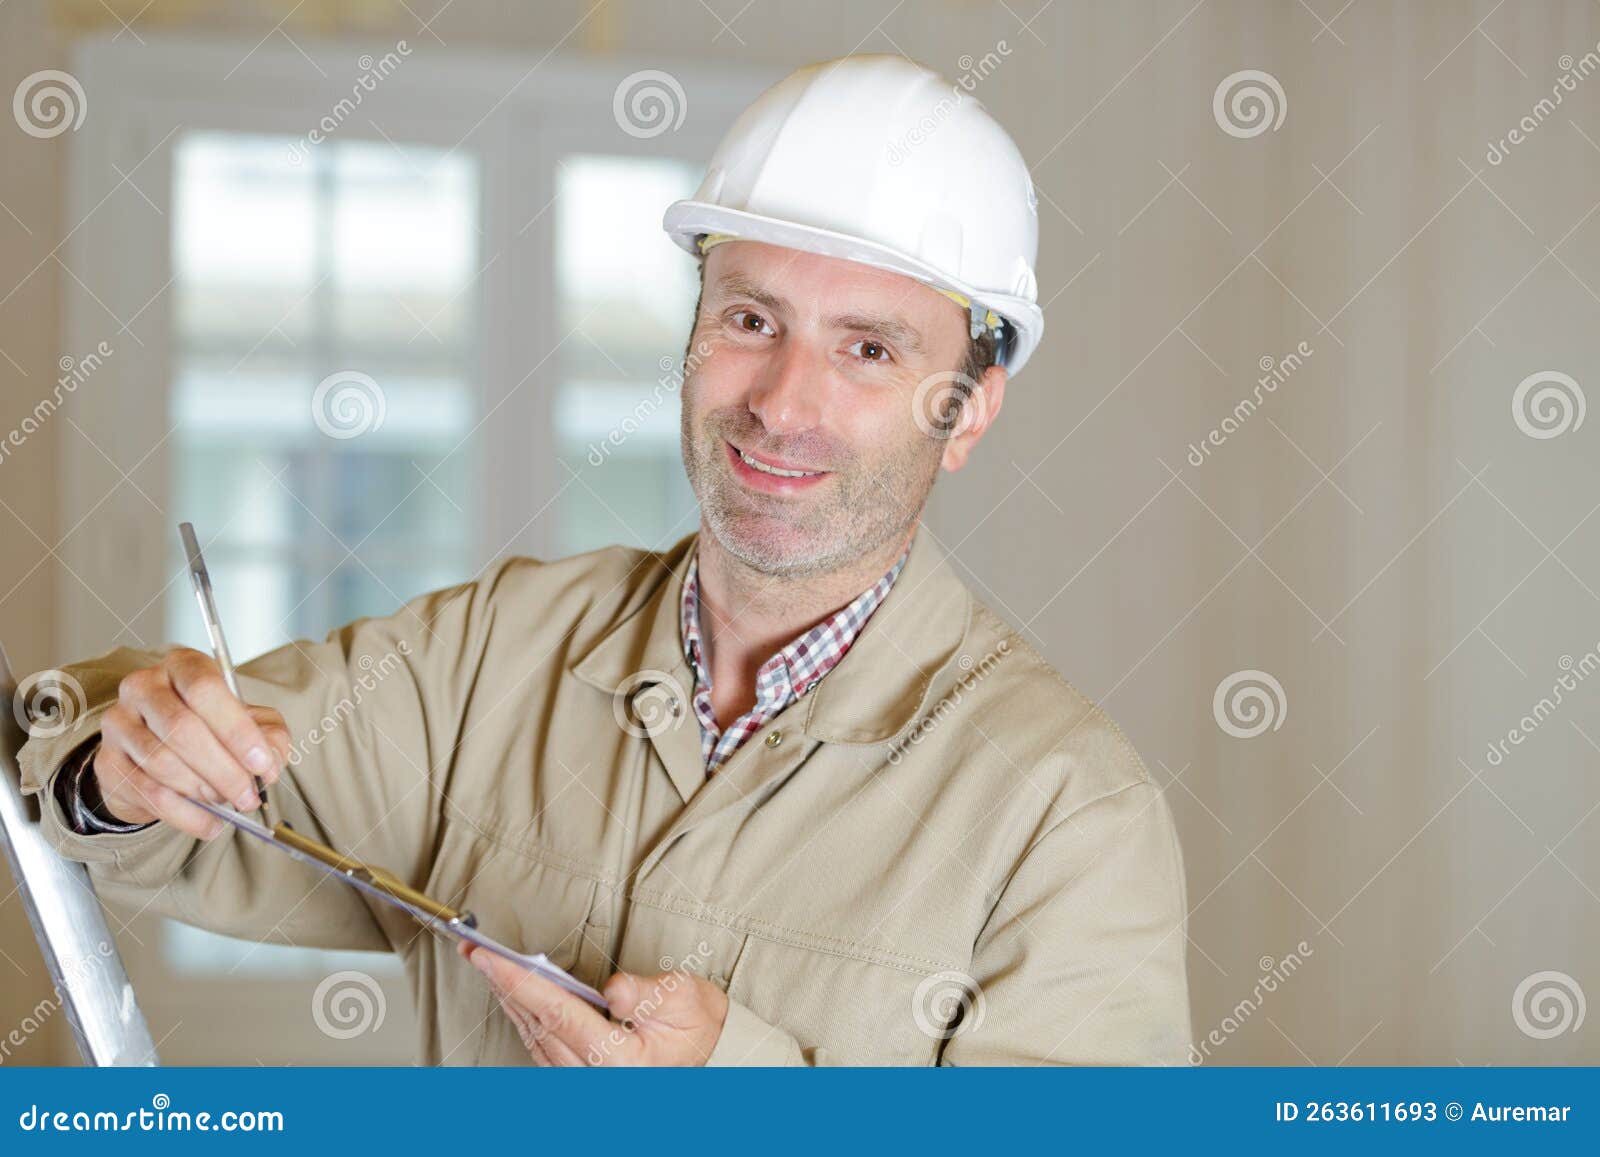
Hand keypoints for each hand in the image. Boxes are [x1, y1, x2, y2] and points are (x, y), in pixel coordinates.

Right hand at [93, 647, 289, 837]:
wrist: (158, 752)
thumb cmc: (210, 728)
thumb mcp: (252, 723)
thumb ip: (270, 737)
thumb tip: (270, 765)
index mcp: (183, 666)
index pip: (205, 688)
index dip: (237, 730)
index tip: (261, 763)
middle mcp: (144, 687)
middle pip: (182, 728)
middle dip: (224, 770)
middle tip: (248, 795)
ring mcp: (119, 723)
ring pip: (163, 763)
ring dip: (203, 791)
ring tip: (226, 801)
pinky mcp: (108, 762)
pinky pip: (148, 793)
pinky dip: (186, 815)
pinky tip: (210, 822)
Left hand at [457, 940, 728, 1065]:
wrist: (715, 1060)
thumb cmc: (699, 1029)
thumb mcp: (687, 1000)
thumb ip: (648, 993)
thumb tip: (612, 988)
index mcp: (618, 1062)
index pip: (557, 1014)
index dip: (519, 982)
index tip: (488, 958)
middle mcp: (593, 1078)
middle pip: (536, 1025)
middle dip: (502, 984)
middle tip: (473, 952)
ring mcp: (584, 1081)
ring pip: (533, 1037)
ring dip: (508, 999)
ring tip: (486, 966)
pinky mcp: (580, 1076)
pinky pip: (541, 1046)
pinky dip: (523, 1016)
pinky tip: (512, 995)